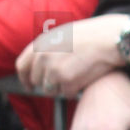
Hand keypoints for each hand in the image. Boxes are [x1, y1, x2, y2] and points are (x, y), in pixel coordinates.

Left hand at [15, 14, 129, 95]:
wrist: (108, 39)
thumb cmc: (89, 36)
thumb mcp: (61, 35)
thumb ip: (46, 49)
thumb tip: (37, 67)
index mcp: (40, 44)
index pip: (22, 66)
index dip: (25, 78)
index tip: (29, 85)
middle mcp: (43, 57)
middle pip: (37, 81)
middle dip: (48, 83)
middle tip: (62, 79)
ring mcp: (54, 70)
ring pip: (51, 90)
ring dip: (62, 87)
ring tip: (76, 73)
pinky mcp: (67, 82)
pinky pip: (67, 94)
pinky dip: (75, 90)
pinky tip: (84, 77)